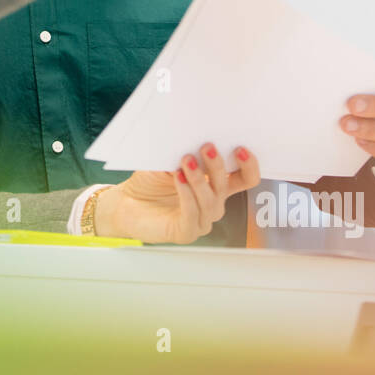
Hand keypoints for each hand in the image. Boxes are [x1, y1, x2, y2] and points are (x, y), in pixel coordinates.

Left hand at [95, 143, 260, 243]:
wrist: (125, 203)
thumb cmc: (149, 183)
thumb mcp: (168, 162)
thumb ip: (185, 155)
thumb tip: (195, 142)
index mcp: (215, 186)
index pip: (245, 179)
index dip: (249, 166)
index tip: (240, 148)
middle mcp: (212, 204)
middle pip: (226, 186)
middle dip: (218, 166)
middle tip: (207, 147)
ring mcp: (201, 220)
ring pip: (210, 201)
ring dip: (199, 179)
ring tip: (186, 160)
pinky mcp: (186, 232)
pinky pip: (192, 214)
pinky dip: (186, 194)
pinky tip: (178, 178)